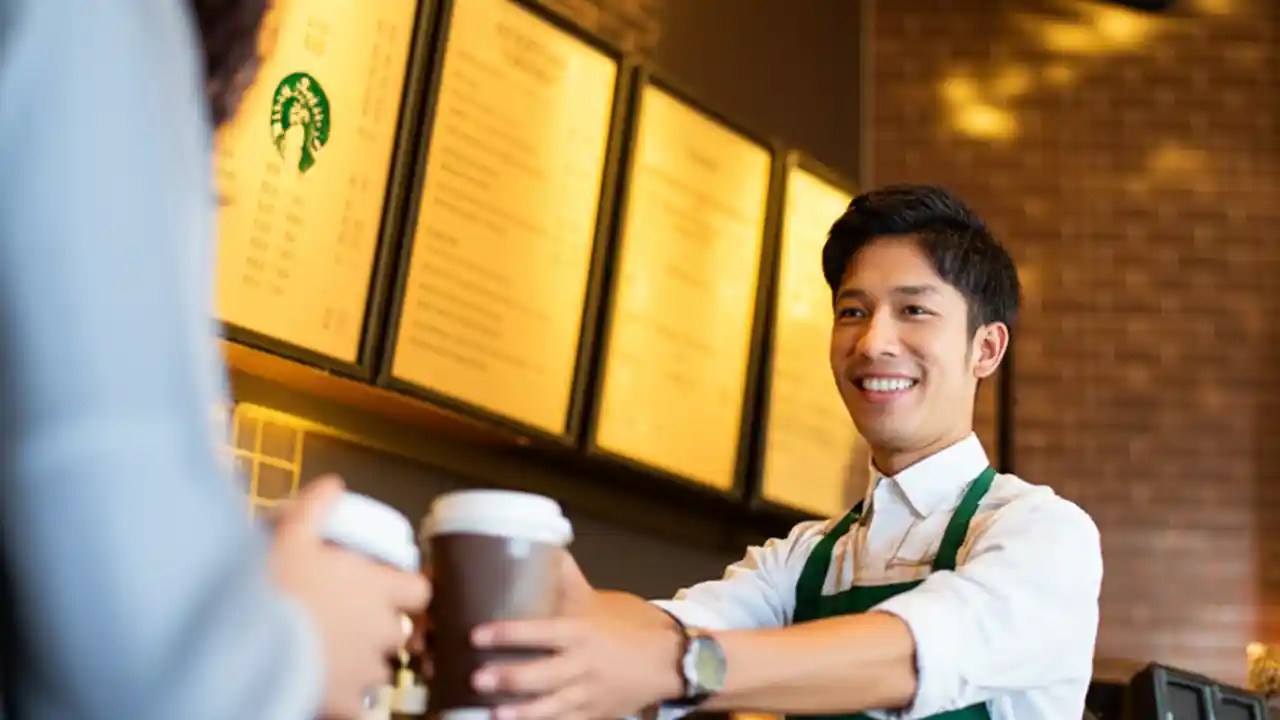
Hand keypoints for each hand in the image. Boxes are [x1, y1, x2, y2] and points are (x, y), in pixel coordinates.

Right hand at [271, 475, 430, 717]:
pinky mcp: (346, 702)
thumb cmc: (273, 586)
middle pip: (401, 633)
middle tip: (350, 625)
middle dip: (381, 630)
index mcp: (378, 588)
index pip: (420, 591)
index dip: (407, 592)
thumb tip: (332, 484)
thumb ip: (315, 508)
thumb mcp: (291, 536)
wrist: (246, 643)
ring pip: (382, 671)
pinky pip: (361, 707)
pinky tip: (330, 693)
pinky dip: (349, 703)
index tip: (389, 592)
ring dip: (364, 666)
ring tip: (333, 658)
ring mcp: (367, 669)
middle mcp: (382, 629)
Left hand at [470, 553, 684, 719]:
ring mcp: (588, 695)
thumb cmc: (629, 627)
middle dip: (509, 678)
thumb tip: (542, 548)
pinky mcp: (592, 716)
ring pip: (551, 707)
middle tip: (476, 679)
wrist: (669, 662)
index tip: (477, 634)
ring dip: (520, 712)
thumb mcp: (598, 601)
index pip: (540, 631)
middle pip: (542, 675)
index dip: (508, 634)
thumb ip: (567, 581)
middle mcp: (583, 665)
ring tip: (491, 714)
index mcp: (582, 632)